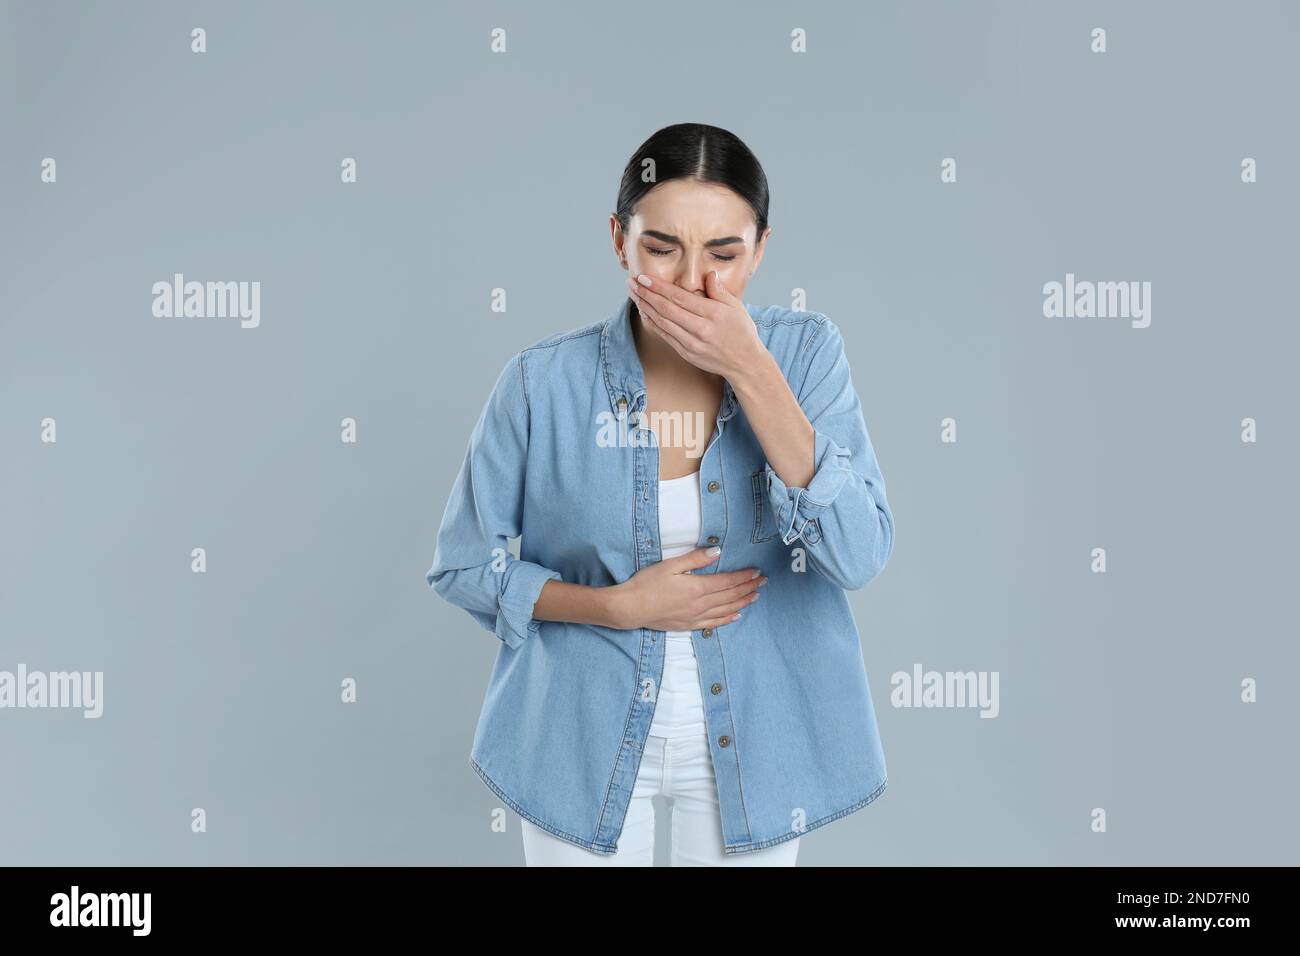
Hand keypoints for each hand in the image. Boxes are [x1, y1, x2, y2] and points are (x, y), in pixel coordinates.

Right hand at [608, 547, 767, 631]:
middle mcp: (700, 604)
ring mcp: (695, 617)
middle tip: (763, 582)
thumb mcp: (670, 565)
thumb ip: (695, 559)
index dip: (744, 577)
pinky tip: (736, 615)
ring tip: (755, 596)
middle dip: (748, 588)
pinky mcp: (688, 625)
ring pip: (726, 610)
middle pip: (731, 596)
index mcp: (697, 587)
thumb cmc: (647, 583)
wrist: (630, 608)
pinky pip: (714, 623)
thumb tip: (717, 552)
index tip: (756, 571)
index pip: (728, 581)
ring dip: (742, 602)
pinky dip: (727, 619)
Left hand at [627, 270, 766, 381]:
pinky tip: (644, 312)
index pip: (679, 297)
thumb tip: (708, 274)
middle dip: (646, 294)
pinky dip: (652, 323)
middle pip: (666, 309)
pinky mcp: (686, 353)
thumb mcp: (736, 307)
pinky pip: (664, 335)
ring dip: (645, 307)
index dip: (658, 287)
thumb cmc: (741, 332)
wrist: (745, 363)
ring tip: (634, 294)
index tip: (644, 278)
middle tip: (632, 283)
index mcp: (713, 314)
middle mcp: (700, 329)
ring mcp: (691, 343)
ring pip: (662, 323)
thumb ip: (719, 291)